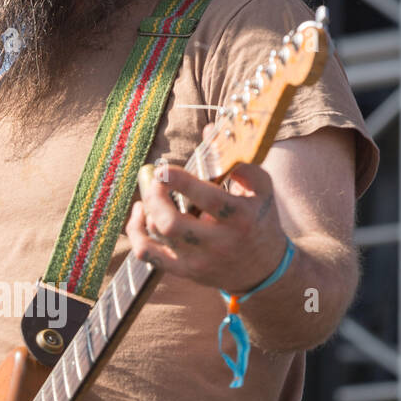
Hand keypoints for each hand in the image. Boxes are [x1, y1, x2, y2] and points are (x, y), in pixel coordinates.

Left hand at [125, 155, 287, 294]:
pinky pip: (149, 254)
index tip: (164, 169)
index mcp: (241, 218)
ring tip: (151, 193)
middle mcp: (220, 243)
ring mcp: (200, 260)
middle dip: (156, 197)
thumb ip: (238, 160)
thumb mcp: (261, 189)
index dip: (182, 182)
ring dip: (148, 209)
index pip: (209, 200)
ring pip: (159, 235)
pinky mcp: (185, 271)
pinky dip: (136, 232)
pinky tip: (140, 214)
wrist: (264, 269)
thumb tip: (208, 129)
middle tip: (155, 179)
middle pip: (173, 224)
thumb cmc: (258, 220)